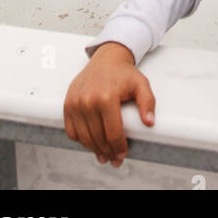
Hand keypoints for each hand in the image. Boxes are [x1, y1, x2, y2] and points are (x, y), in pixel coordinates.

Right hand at [63, 42, 154, 166]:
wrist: (106, 58)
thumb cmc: (123, 73)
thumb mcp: (140, 84)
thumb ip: (148, 102)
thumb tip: (149, 122)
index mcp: (106, 97)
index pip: (113, 133)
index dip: (119, 147)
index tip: (123, 154)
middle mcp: (88, 101)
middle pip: (98, 138)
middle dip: (108, 152)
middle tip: (115, 159)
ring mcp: (75, 103)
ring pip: (84, 138)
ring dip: (94, 150)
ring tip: (103, 155)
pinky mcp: (67, 104)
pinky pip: (71, 131)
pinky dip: (80, 140)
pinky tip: (90, 143)